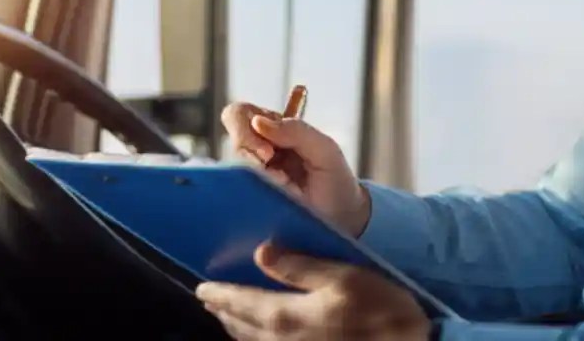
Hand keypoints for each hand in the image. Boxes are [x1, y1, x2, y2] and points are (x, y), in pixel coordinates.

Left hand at [196, 243, 431, 340]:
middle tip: (210, 300)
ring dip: (237, 328)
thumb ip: (300, 266)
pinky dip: (258, 340)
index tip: (202, 288)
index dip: (219, 294)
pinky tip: (264, 335)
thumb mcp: (343, 277)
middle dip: (224, 312)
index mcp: (285, 316)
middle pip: (241, 327)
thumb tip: (261, 252)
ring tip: (230, 317)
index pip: (240, 303)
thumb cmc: (381, 311)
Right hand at [221, 102, 370, 236]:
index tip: (267, 148)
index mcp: (275, 128)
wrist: (341, 218)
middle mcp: (258, 148)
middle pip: (231, 138)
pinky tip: (276, 196)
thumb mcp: (325, 150)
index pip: (241, 114)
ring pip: (233, 165)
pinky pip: (236, 189)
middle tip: (269, 161)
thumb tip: (257, 121)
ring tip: (284, 184)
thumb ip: (297, 130)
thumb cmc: (334, 179)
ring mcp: (253, 173)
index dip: (244, 126)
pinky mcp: (250, 196)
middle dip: (247, 148)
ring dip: (257, 173)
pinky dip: (254, 192)